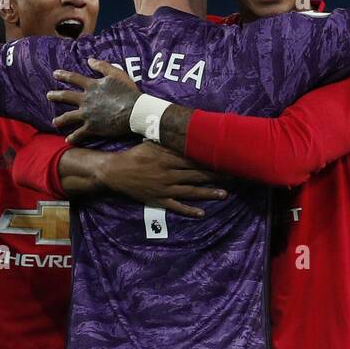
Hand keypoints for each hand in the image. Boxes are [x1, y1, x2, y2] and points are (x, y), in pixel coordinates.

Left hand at [48, 59, 141, 142]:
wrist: (134, 111)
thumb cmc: (128, 91)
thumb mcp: (116, 73)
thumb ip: (102, 66)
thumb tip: (89, 60)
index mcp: (91, 86)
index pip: (73, 78)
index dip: (63, 75)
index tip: (55, 74)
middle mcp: (86, 100)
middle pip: (66, 97)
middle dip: (56, 96)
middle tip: (48, 96)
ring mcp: (87, 114)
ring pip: (69, 117)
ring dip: (60, 119)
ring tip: (54, 122)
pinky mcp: (92, 128)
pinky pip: (79, 133)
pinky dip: (73, 137)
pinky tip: (67, 140)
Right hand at [98, 142, 227, 216]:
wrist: (116, 171)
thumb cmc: (135, 155)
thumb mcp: (151, 144)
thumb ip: (168, 142)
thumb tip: (184, 135)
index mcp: (168, 158)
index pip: (195, 160)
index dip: (211, 161)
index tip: (226, 161)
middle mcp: (169, 174)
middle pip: (197, 175)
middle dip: (216, 176)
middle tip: (233, 177)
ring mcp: (165, 188)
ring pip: (190, 191)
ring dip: (208, 193)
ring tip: (224, 194)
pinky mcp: (159, 199)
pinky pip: (176, 206)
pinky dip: (188, 210)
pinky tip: (201, 213)